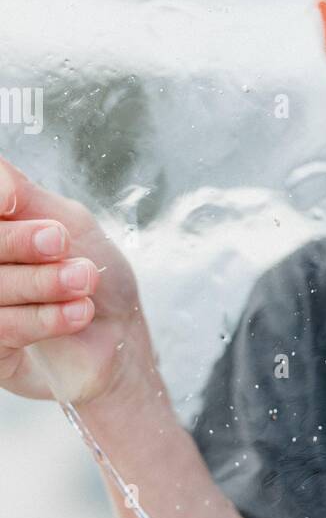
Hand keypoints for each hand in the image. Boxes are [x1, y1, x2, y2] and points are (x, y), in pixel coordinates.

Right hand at [0, 154, 145, 404]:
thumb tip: (3, 182)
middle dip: (19, 242)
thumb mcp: (69, 221)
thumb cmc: (95, 271)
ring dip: (42, 282)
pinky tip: (79, 312)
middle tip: (60, 242)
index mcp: (0, 230)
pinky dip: (43, 318)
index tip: (13, 201)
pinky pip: (1, 330)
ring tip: (85, 279)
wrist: (121, 336)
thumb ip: (28, 195)